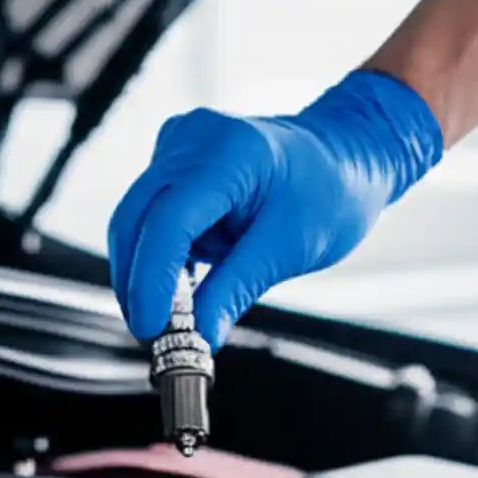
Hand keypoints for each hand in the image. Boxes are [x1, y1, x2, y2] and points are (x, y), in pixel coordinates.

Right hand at [107, 70, 442, 350]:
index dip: (151, 279)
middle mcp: (192, 140)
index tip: (151, 327)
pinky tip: (179, 285)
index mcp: (230, 153)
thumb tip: (198, 336)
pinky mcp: (173, 162)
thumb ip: (235, 289)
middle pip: (136, 218)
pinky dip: (157, 255)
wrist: (343, 157)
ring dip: (145, 271)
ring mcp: (178, 146)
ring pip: (135, 220)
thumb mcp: (289, 248)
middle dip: (136, 281)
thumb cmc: (329, 192)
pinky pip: (149, 216)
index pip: (169, 221)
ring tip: (171, 317)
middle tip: (152, 335)